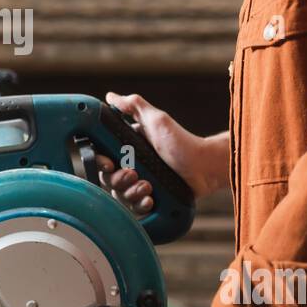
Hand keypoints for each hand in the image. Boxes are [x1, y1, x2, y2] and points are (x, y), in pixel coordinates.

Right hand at [99, 92, 227, 214]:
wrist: (205, 167)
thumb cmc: (183, 141)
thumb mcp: (157, 120)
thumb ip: (134, 106)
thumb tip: (111, 96)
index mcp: (128, 147)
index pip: (102, 157)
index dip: (101, 162)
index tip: (109, 163)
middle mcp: (131, 166)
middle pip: (109, 179)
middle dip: (119, 179)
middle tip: (133, 174)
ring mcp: (140, 183)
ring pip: (121, 195)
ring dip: (131, 192)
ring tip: (148, 187)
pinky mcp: (150, 199)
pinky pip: (136, 209)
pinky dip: (141, 205)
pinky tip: (150, 200)